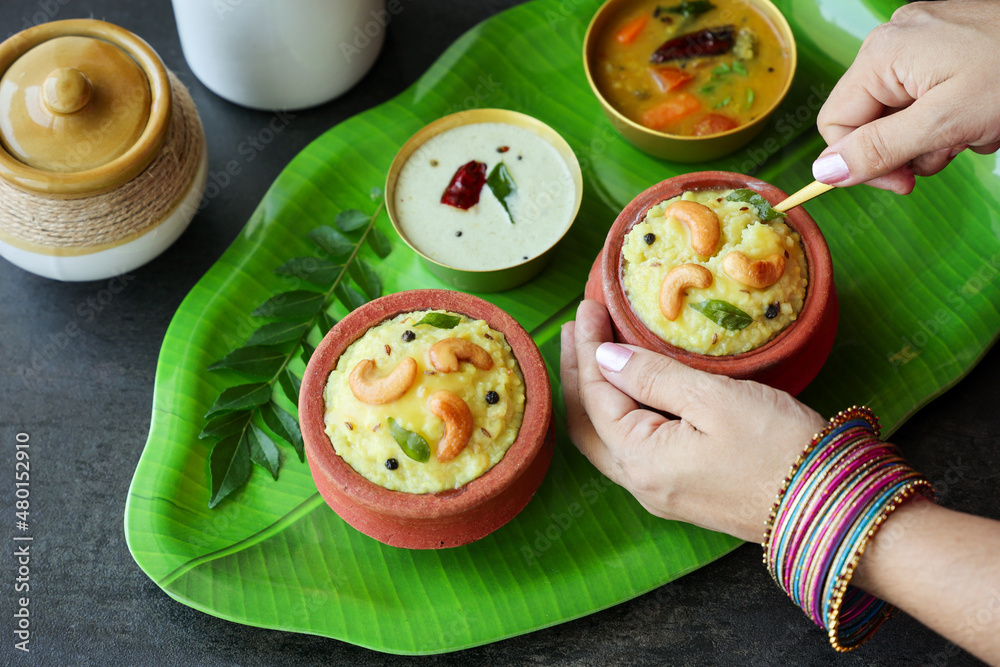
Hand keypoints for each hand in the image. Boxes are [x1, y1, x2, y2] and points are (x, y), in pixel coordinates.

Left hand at [559, 300, 825, 541]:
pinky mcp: (683, 492)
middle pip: (588, 423)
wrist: (832, 507)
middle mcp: (641, 483)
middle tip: (576, 329)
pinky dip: (620, 414)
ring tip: (593, 354)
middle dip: (578, 373)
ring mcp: (661, 492)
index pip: (595, 396)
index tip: (587, 308)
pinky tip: (631, 391)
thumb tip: (604, 357)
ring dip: (596, 395)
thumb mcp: (715, 399)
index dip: (587, 349)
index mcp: (641, 459)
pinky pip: (632, 449)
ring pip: (607, 439)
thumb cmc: (780, 448)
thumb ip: (653, 376)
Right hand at [813, 0, 999, 193]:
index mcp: (881, 55)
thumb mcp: (945, 123)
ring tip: (975, 126)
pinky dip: (950, 114)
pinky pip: (926, 96)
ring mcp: (919, 40)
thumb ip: (879, 150)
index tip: (904, 183)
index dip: (862, 162)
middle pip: (869, 119)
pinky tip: (980, 111)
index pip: (837, 124)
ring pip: (900, 113)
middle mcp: (892, 41)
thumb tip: (823, 173)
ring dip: (935, 135)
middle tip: (951, 148)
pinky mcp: (943, 46)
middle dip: (910, 146)